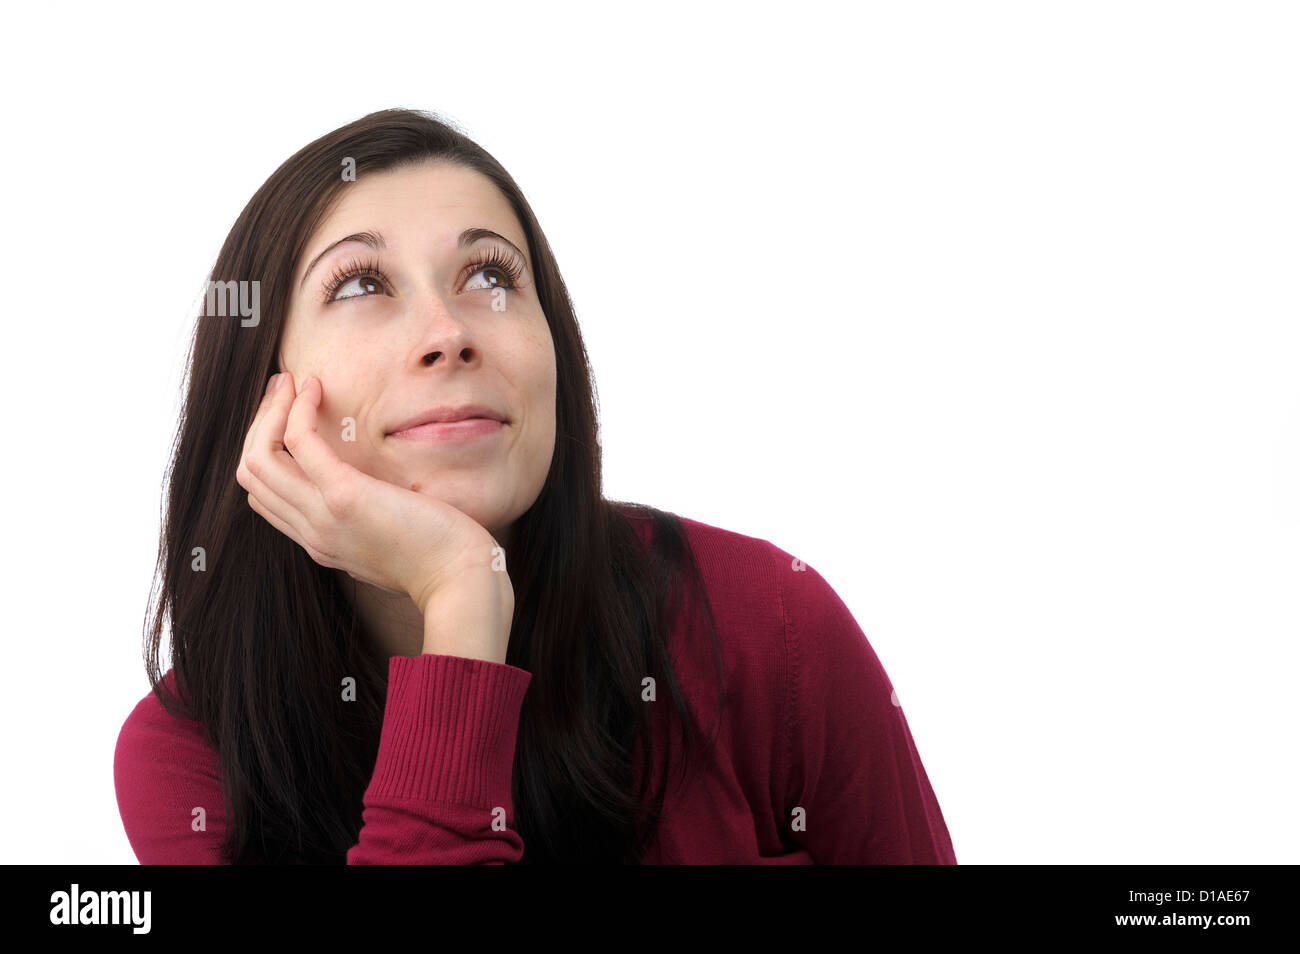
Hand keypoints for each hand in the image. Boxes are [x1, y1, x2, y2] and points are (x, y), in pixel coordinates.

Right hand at [235, 371, 507, 614]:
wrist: (461, 578)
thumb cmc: (440, 559)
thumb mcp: (390, 544)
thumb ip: (368, 526)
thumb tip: (372, 503)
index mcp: (320, 542)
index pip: (263, 496)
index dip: (266, 451)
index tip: (288, 417)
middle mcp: (312, 532)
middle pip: (252, 474)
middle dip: (261, 425)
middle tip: (282, 389)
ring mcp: (322, 517)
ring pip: (260, 458)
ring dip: (270, 412)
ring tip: (290, 382)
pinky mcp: (344, 496)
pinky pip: (299, 442)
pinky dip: (299, 410)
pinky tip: (314, 388)